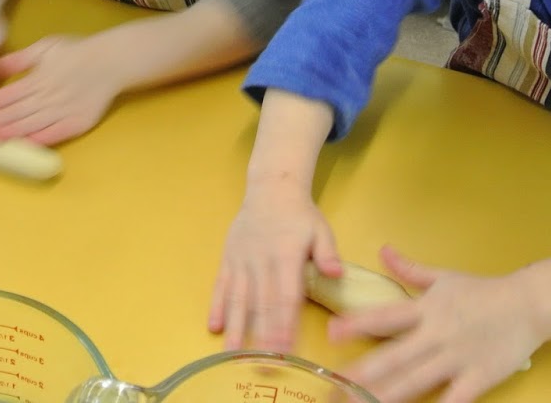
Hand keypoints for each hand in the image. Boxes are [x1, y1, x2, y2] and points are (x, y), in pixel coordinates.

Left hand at [0, 34, 124, 144]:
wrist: (112, 61)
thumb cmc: (77, 51)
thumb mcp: (45, 47)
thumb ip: (19, 60)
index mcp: (38, 78)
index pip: (7, 96)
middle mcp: (48, 96)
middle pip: (15, 112)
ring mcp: (64, 111)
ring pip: (32, 125)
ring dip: (10, 133)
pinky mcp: (78, 123)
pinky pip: (56, 134)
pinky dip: (40, 140)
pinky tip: (25, 145)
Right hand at [208, 183, 341, 350]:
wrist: (270, 189)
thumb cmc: (299, 214)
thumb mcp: (320, 229)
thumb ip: (327, 252)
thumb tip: (337, 273)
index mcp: (285, 256)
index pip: (285, 296)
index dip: (284, 323)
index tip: (285, 347)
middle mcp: (260, 261)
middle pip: (261, 303)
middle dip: (262, 334)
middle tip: (262, 360)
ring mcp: (241, 261)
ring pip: (237, 298)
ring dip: (235, 326)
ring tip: (233, 352)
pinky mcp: (228, 259)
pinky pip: (220, 285)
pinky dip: (216, 306)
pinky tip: (214, 326)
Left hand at [333, 246, 541, 402]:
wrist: (528, 304)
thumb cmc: (483, 291)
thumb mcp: (443, 277)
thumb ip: (410, 269)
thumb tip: (383, 250)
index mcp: (425, 310)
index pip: (385, 317)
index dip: (357, 325)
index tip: (331, 332)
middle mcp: (436, 335)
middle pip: (394, 357)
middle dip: (363, 373)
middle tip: (335, 386)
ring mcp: (456, 358)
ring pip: (416, 381)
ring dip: (387, 396)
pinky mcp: (478, 377)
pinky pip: (454, 398)